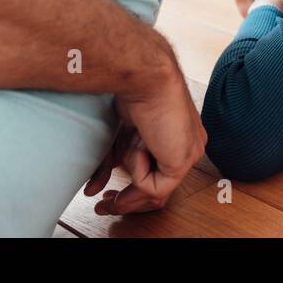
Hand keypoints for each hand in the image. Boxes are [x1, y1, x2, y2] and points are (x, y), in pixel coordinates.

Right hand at [84, 68, 205, 214]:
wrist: (146, 77)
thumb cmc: (133, 93)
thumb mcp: (121, 135)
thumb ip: (111, 161)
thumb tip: (92, 189)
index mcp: (180, 137)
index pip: (160, 174)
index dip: (133, 190)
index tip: (108, 196)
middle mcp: (190, 146)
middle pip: (160, 189)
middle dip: (128, 202)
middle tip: (103, 205)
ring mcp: (189, 154)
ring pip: (155, 193)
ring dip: (127, 198)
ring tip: (106, 200)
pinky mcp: (182, 162)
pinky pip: (153, 186)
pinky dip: (136, 168)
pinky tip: (138, 144)